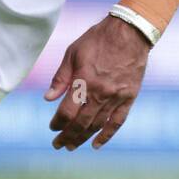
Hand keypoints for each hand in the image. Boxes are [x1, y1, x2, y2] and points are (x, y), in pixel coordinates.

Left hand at [44, 15, 149, 150]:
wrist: (130, 32)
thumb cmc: (97, 39)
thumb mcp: (72, 53)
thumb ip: (61, 78)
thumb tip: (48, 98)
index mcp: (83, 81)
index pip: (66, 111)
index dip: (57, 123)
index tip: (52, 127)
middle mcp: (100, 93)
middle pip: (80, 123)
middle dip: (67, 136)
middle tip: (58, 145)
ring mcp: (116, 97)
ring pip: (97, 125)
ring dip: (82, 138)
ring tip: (72, 146)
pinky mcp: (129, 98)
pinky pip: (117, 122)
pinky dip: (106, 135)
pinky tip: (96, 145)